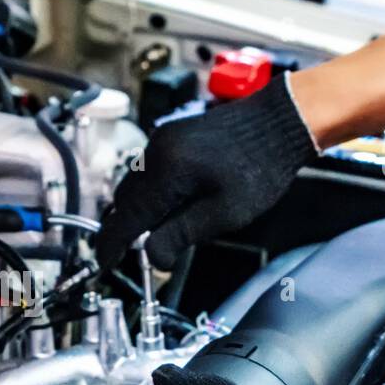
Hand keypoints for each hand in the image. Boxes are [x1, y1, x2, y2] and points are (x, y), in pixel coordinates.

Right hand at [95, 75, 318, 269]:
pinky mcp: (171, 138)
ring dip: (137, 212)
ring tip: (155, 233)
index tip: (104, 264)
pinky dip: (150, 194)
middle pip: (124, 202)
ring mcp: (161, 142)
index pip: (126, 219)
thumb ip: (181, 236)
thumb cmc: (260, 167)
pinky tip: (171, 206)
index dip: (111, 245)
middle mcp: (156, 153)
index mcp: (166, 173)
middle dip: (124, 230)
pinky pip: (148, 172)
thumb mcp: (224, 214)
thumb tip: (153, 260)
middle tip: (131, 254)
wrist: (280, 121)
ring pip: (134, 186)